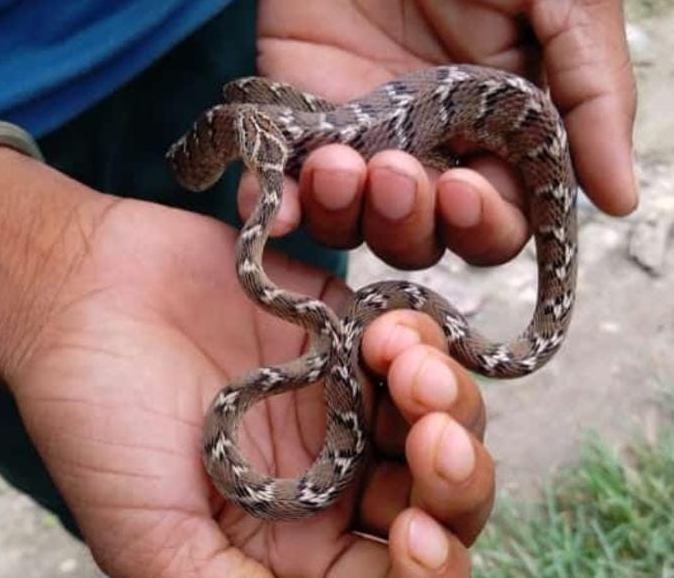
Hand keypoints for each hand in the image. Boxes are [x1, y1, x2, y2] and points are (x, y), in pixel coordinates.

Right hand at [9, 200, 493, 577]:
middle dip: (456, 483)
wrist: (79, 294)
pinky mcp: (343, 333)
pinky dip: (423, 341)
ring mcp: (343, 404)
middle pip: (436, 507)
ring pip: (441, 424)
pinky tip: (389, 330)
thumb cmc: (98, 420)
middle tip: (434, 440)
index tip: (420, 542)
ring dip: (450, 404)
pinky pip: (417, 346)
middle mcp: (329, 481)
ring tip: (406, 365)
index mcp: (288, 546)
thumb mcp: (153, 538)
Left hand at [246, 0, 636, 268]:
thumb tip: (618, 199)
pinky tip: (277, 206)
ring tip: (338, 165)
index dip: (482, 223)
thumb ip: (590, 95)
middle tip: (396, 173)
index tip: (462, 188)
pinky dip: (282, 206)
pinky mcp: (303, 120)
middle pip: (423, 237)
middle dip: (409, 222)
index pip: (497, 218)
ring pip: (353, 225)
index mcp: (496, 133)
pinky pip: (288, 188)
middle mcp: (429, 149)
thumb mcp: (561, 0)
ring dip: (345, 214)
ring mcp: (362, 140)